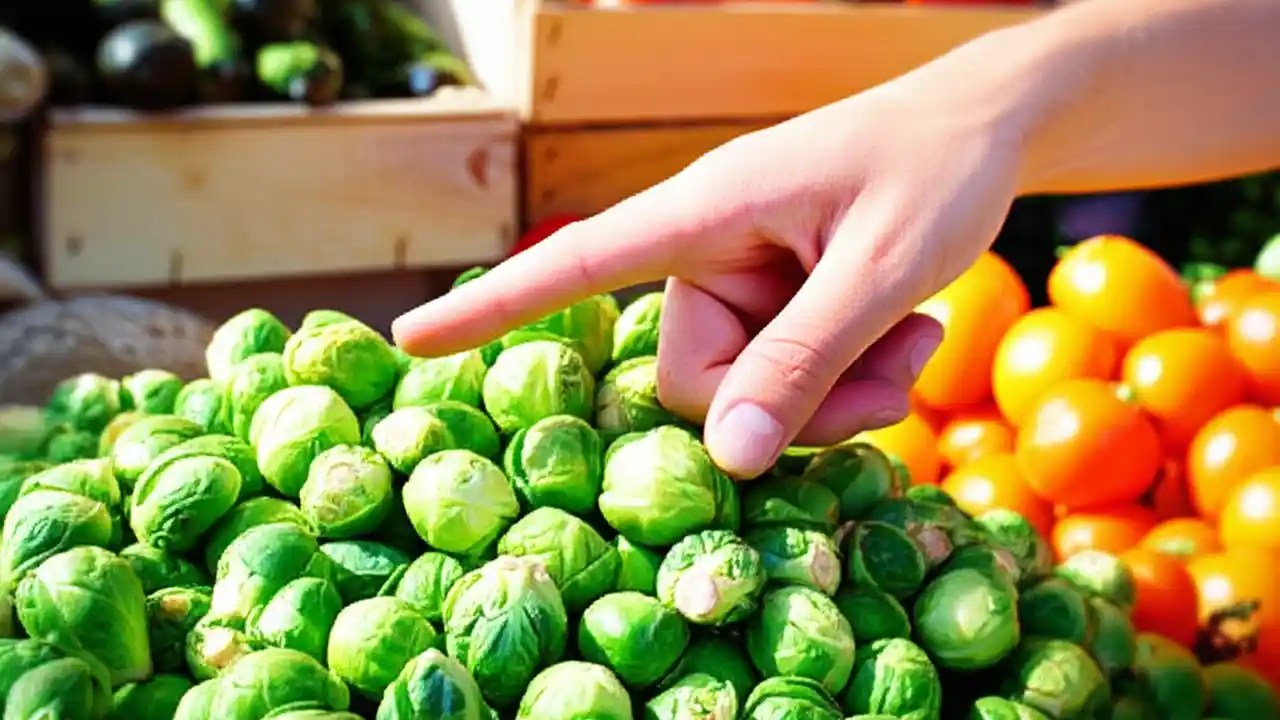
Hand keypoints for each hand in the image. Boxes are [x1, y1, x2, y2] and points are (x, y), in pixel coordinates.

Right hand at [394, 78, 1024, 478]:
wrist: (982, 130)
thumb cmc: (931, 171)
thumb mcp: (878, 271)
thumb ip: (802, 360)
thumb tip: (727, 457)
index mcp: (703, 214)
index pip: (574, 262)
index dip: (491, 304)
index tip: (410, 340)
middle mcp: (707, 253)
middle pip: (691, 380)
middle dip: (792, 405)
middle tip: (886, 378)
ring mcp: (743, 283)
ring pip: (749, 394)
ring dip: (836, 394)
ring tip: (908, 341)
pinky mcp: (777, 305)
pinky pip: (784, 380)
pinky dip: (848, 380)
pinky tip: (904, 339)